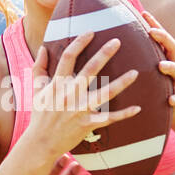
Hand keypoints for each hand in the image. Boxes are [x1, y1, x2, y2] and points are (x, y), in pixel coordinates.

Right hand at [27, 31, 140, 163]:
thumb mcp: (36, 90)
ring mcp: (80, 110)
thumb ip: (39, 68)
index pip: (68, 57)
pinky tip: (138, 108)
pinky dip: (123, 115)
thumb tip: (43, 47)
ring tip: (135, 72)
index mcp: (57, 84)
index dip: (79, 42)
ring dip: (121, 83)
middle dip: (104, 54)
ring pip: (104, 94)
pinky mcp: (87, 124)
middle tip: (117, 41)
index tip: (91, 32)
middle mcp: (70, 94)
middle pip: (90, 70)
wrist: (41, 143)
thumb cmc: (40, 115)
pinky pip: (109, 118)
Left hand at [141, 9, 174, 133]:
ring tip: (160, 65)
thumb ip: (136, 56)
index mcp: (164, 57)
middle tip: (151, 32)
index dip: (154, 24)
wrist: (167, 110)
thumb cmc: (151, 88)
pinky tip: (171, 100)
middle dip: (163, 38)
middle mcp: (173, 66)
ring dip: (170, 67)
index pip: (161, 37)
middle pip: (172, 47)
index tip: (144, 13)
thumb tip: (115, 39)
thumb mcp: (145, 70)